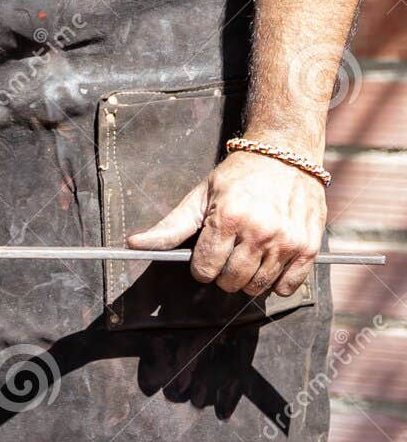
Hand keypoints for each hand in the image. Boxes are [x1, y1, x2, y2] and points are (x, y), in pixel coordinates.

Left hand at [126, 149, 325, 296]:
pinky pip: (286, 288)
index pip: (205, 270)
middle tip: (229, 252)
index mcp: (227, 217)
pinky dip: (276, 283)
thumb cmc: (238, 176)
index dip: (201, 266)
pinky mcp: (308, 247)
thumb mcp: (201, 195)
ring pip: (257, 288)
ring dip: (248, 278)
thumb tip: (133, 243)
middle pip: (230, 282)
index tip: (207, 254)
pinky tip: (271, 261)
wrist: (285, 154)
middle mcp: (259, 231)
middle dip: (223, 273)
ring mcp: (286, 241)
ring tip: (249, 254)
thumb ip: (170, 226)